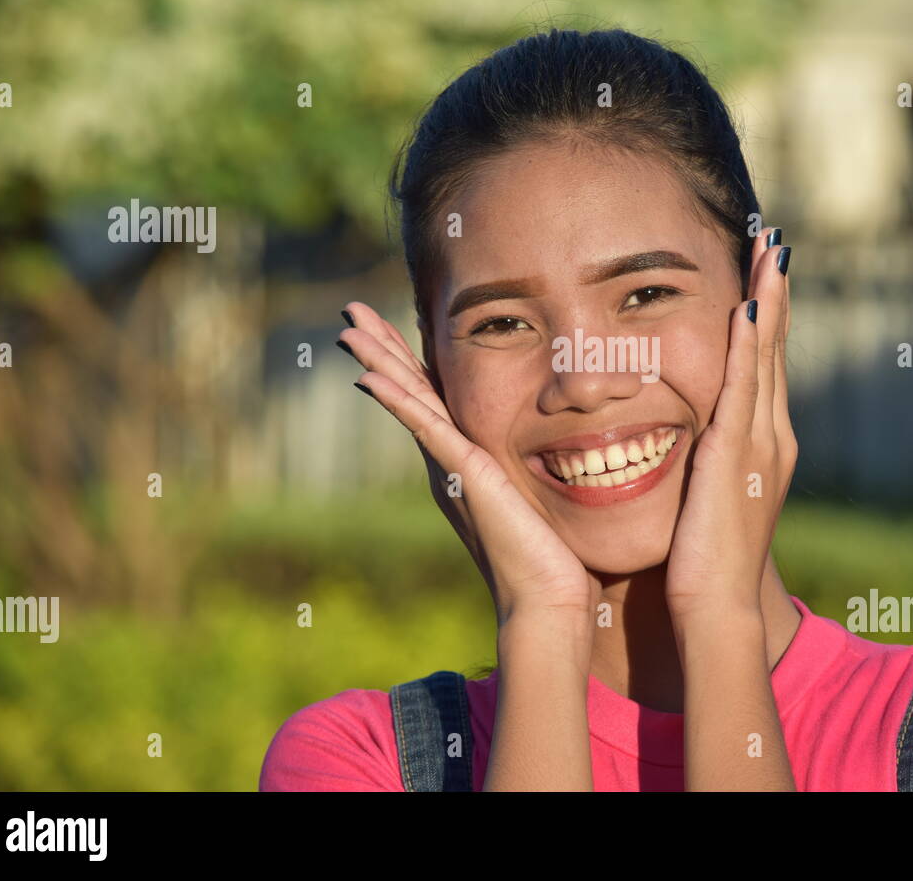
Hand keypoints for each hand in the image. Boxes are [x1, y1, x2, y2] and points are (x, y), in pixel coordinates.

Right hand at [337, 302, 599, 623]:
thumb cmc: (555, 558)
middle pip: (409, 390)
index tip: (392, 323)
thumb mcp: (541, 496)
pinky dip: (398, 400)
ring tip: (348, 327)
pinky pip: (425, 428)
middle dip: (381, 349)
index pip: (434, 397)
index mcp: (465, 462)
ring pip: (408, 401)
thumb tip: (565, 450)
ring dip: (378, 361)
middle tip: (350, 313)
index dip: (410, 359)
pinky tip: (369, 376)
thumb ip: (535, 471)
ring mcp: (451, 468)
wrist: (547, 600)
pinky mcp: (463, 475)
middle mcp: (448, 463)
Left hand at [664, 228, 795, 624]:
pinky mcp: (738, 451)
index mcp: (762, 443)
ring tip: (770, 250)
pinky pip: (746, 384)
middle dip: (774, 292)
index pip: (764, 364)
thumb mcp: (708, 497)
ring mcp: (761, 441)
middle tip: (774, 241)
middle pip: (774, 347)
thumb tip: (689, 441)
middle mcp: (772, 434)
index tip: (761, 271)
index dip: (765, 316)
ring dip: (769, 300)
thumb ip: (705, 463)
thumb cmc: (705, 560)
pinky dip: (751, 342)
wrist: (716, 604)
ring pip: (767, 354)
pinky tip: (748, 303)